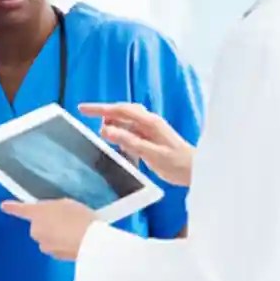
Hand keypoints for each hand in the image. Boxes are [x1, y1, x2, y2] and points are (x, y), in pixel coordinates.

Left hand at [0, 199, 95, 260]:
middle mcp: (37, 231)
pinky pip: (57, 248)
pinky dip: (65, 245)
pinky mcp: (56, 257)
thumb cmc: (80, 218)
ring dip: (58, 236)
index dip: (13, 207)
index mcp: (38, 214)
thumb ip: (53, 208)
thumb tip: (51, 215)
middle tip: (67, 220)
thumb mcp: (66, 204)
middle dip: (49, 224)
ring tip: (77, 231)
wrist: (92, 242)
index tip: (4, 206)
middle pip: (39, 226)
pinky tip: (79, 241)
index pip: (22, 210)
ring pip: (48, 239)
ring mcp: (45, 245)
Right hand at [78, 102, 194, 186]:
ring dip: (113, 125)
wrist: (197, 172)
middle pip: (122, 112)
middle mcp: (149, 122)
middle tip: (87, 118)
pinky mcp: (150, 139)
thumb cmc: (178, 163)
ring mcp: (150, 130)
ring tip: (102, 135)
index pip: (121, 110)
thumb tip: (106, 129)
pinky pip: (130, 132)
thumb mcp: (151, 153)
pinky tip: (117, 144)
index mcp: (150, 122)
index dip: (100, 108)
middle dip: (104, 113)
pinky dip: (120, 135)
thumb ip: (129, 141)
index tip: (82, 109)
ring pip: (125, 122)